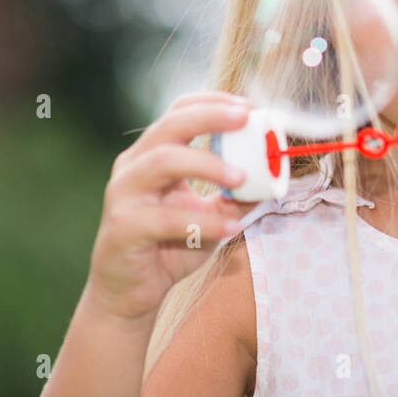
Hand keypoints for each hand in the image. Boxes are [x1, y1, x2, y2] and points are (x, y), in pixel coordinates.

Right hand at [86, 91, 257, 321]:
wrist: (129, 293)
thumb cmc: (170, 246)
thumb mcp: (210, 217)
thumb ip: (236, 197)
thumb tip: (274, 180)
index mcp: (153, 154)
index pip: (179, 112)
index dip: (212, 103)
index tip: (248, 107)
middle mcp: (134, 167)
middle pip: (169, 126)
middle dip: (209, 118)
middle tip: (245, 119)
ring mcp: (124, 195)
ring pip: (162, 162)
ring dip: (207, 164)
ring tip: (241, 178)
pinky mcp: (123, 227)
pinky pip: (166, 218)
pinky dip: (202, 222)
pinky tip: (230, 229)